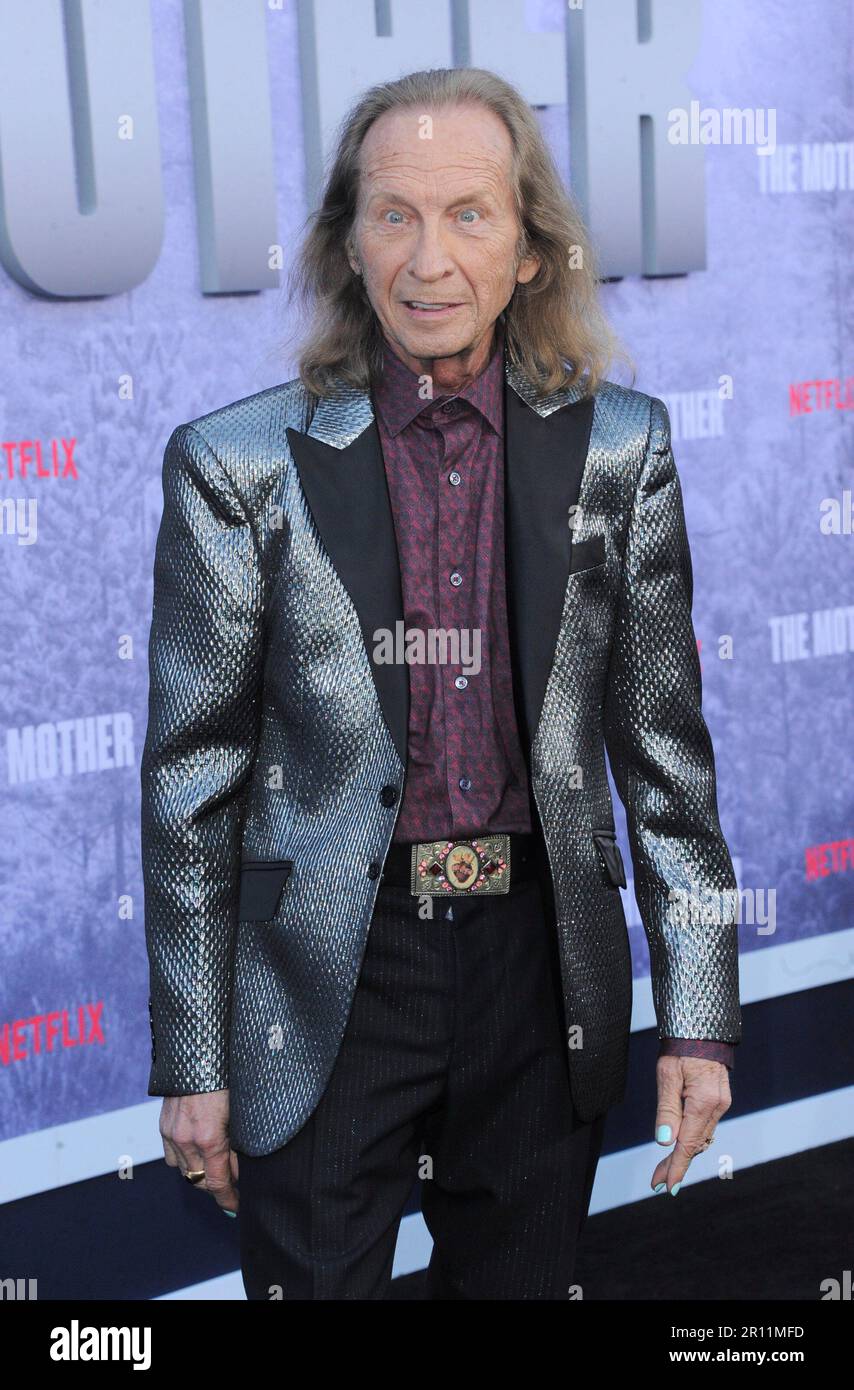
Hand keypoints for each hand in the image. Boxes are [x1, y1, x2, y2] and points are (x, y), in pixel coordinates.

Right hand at [159, 1089, 239, 1214]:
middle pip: (199, 1181)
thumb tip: (240, 1167)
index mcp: (209, 1138)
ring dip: (200, 1174)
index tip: (236, 1207)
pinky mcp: (164, 1124)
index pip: (217, 1183)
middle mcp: (186, 1140)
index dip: (228, 1199)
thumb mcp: (241, 1111)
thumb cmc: (228, 1077)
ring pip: (184, 1171)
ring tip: (216, 1170)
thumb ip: (239, 1143)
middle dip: (216, 1187)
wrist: (199, 1049)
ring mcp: (171, 1132)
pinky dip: (184, 1160)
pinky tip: (197, 1153)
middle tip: (232, 1187)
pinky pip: (172, 1155)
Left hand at [650, 1056, 730, 1195]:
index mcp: (704, 1102)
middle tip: (658, 1182)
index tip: (666, 1186)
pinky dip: (692, 1139)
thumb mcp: (667, 1075)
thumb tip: (665, 1141)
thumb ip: (667, 1110)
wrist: (702, 1029)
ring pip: (701, 1137)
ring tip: (665, 1169)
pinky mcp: (720, 1100)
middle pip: (694, 1145)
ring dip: (684, 1154)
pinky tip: (680, 1146)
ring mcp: (721, 1104)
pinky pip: (705, 1127)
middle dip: (676, 1164)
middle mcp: (717, 1107)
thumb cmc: (681, 1048)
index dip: (676, 1167)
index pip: (687, 1143)